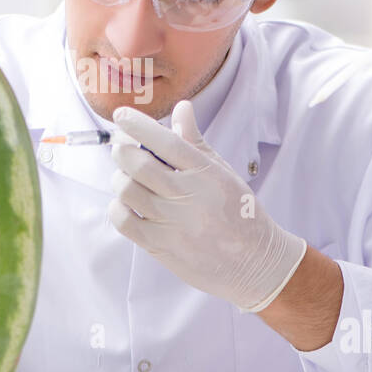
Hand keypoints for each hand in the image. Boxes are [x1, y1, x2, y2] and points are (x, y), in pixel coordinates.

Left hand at [107, 100, 307, 312]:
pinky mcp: (161, 246)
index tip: (121, 115)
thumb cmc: (240, 214)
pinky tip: (127, 202)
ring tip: (128, 177)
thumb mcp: (223, 172)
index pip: (166, 142)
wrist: (254, 264)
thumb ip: (196, 141)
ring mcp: (173, 223)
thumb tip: (182, 107)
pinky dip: (117, 206)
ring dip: (119, 177)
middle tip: (123, 148)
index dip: (139, 125)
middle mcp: (188, 196)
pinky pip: (124, 220)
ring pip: (126, 189)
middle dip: (122, 150)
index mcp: (206, 173)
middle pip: (138, 163)